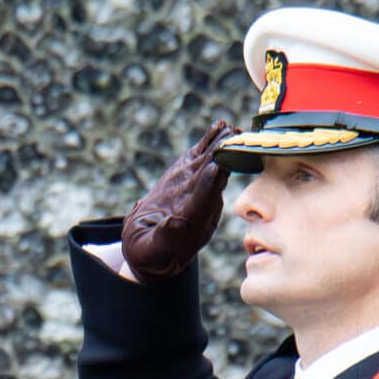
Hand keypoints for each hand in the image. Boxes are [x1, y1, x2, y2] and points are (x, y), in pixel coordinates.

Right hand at [121, 120, 237, 279]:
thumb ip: (162, 237)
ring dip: (220, 147)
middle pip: (214, 180)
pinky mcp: (190, 178)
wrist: (151, 246)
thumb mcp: (147, 249)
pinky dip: (210, 143)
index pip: (202, 202)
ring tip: (228, 128)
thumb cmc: (147, 251)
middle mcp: (201, 206)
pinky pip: (204, 159)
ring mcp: (198, 190)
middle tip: (231, 138)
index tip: (214, 168)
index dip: (208, 185)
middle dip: (222, 160)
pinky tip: (218, 126)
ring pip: (212, 166)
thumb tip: (174, 224)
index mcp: (191, 225)